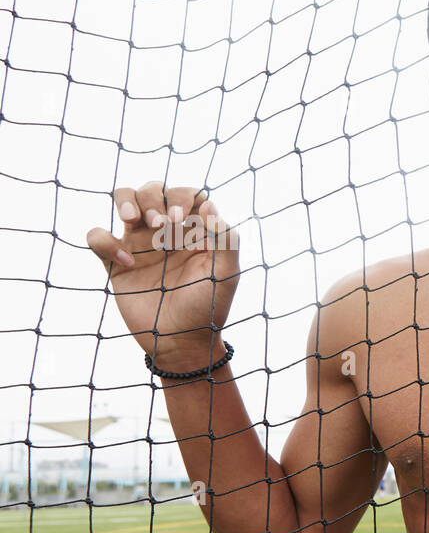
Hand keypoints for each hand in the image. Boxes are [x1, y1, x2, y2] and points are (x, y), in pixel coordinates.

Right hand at [85, 181, 238, 368]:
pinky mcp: (116, 262)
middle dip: (154, 196)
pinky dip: (105, 242)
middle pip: (153, 190)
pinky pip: (97, 237)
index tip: (182, 219)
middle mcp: (167, 232)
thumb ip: (226, 239)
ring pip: (124, 199)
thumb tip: (209, 206)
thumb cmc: (209, 308)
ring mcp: (140, 244)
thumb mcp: (227, 275)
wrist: (182, 342)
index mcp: (195, 231)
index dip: (184, 196)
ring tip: (134, 220)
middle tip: (163, 225)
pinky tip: (126, 262)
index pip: (187, 194)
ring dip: (127, 200)